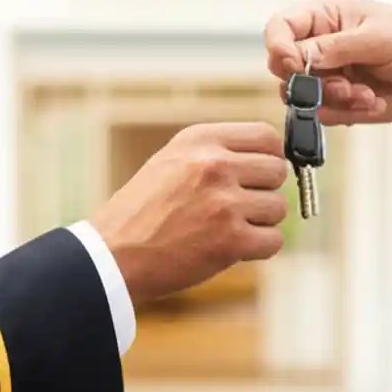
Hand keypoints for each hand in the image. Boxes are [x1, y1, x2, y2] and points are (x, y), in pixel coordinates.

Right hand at [91, 123, 288, 303]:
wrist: (113, 256)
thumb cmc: (140, 213)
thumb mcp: (171, 162)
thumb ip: (214, 154)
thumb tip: (265, 157)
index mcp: (200, 140)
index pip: (266, 136)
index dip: (269, 157)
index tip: (259, 174)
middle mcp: (215, 165)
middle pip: (277, 171)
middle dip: (264, 192)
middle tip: (239, 207)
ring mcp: (224, 203)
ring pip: (278, 208)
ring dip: (260, 222)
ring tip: (227, 229)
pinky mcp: (231, 240)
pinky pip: (273, 240)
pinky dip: (257, 249)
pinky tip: (232, 249)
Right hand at [264, 0, 391, 125]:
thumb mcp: (375, 38)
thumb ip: (334, 48)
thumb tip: (298, 58)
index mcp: (325, 16)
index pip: (279, 28)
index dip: (279, 47)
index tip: (295, 66)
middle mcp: (320, 45)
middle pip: (282, 67)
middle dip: (308, 81)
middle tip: (342, 84)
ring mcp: (329, 75)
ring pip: (301, 96)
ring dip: (332, 99)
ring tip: (365, 94)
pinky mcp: (341, 101)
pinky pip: (325, 114)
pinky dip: (347, 111)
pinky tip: (373, 100)